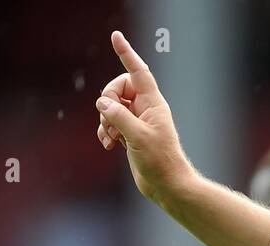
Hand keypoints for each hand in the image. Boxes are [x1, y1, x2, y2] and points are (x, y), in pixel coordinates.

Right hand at [95, 31, 192, 201]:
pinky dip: (105, 130)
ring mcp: (137, 121)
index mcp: (153, 104)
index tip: (116, 37)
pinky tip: (108, 144)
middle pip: (118, 88)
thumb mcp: (137, 136)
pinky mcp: (130, 134)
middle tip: (109, 119)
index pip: (138, 72)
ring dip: (105, 119)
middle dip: (107, 100)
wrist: (167, 185)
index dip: (127, 54)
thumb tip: (102, 102)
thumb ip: (118, 116)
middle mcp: (146, 109)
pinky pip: (111, 122)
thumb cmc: (160, 161)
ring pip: (111, 106)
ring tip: (110, 137)